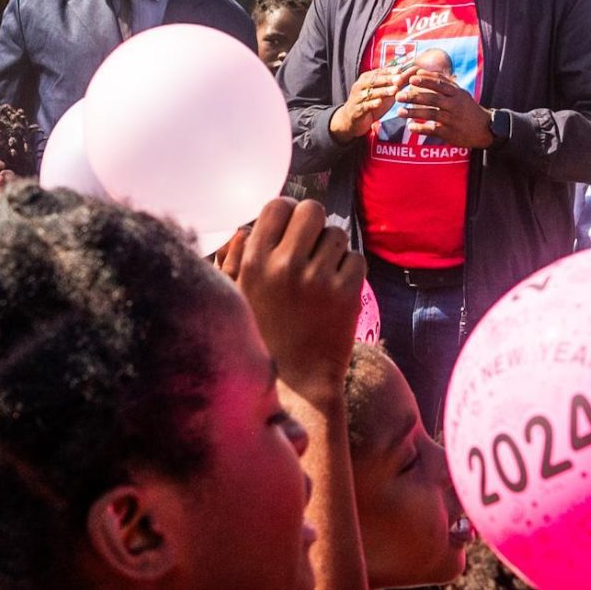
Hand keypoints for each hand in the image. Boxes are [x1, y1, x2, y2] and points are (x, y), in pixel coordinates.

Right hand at [228, 197, 362, 404]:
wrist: (296, 384)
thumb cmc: (262, 338)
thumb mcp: (236, 298)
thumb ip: (234, 261)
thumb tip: (243, 229)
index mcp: (253, 262)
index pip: (277, 205)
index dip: (288, 213)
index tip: (291, 229)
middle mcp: (284, 265)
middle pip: (312, 210)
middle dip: (314, 225)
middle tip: (312, 246)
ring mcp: (318, 279)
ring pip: (337, 234)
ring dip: (332, 249)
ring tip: (323, 274)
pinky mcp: (347, 294)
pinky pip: (356, 257)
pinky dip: (350, 270)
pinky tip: (337, 289)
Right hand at [329, 64, 403, 142]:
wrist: (351, 120)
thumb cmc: (370, 103)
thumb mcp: (383, 92)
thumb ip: (395, 84)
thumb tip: (412, 72)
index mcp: (367, 78)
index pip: (380, 72)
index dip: (391, 70)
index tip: (402, 69)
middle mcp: (361, 85)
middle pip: (375, 80)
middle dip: (388, 79)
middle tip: (400, 78)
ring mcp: (358, 98)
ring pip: (371, 93)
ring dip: (383, 91)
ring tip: (394, 90)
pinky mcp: (357, 110)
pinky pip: (365, 106)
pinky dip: (372, 104)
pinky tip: (380, 103)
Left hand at [397, 67, 494, 149]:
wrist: (485, 129)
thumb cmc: (468, 109)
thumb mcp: (461, 93)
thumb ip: (444, 84)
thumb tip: (422, 72)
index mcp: (456, 93)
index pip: (440, 84)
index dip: (425, 80)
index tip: (411, 78)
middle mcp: (454, 105)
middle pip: (432, 98)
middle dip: (415, 97)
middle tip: (399, 96)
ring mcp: (452, 119)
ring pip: (431, 114)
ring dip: (414, 113)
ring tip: (400, 112)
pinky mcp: (450, 133)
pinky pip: (433, 130)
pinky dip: (421, 128)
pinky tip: (410, 127)